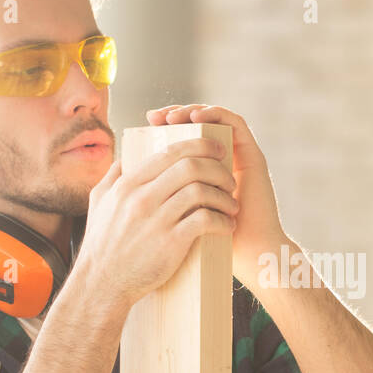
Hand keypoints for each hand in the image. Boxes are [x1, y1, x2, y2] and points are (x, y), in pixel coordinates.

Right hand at [74, 136, 237, 310]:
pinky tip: (227, 226)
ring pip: (201, 191)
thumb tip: (124, 161)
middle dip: (218, 169)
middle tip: (229, 181)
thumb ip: (111, 179)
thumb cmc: (102, 246)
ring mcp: (156, 220)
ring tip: (232, 206)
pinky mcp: (170, 243)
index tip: (218, 150)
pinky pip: (204, 221)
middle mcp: (142, 198)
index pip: (170, 152)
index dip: (200, 146)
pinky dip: (222, 220)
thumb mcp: (98, 204)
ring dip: (224, 196)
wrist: (101, 284)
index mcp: (128, 184)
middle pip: (191, 167)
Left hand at [146, 104, 286, 289]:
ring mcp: (237, 158)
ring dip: (192, 113)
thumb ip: (154, 200)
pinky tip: (197, 118)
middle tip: (155, 117)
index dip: (164, 130)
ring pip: (215, 121)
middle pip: (196, 127)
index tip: (145, 126)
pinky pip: (236, 125)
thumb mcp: (173, 219)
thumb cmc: (208, 246)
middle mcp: (220, 163)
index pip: (181, 141)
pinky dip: (216, 116)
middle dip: (174, 117)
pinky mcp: (253, 157)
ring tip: (172, 117)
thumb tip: (119, 178)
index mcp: (200, 176)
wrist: (249, 259)